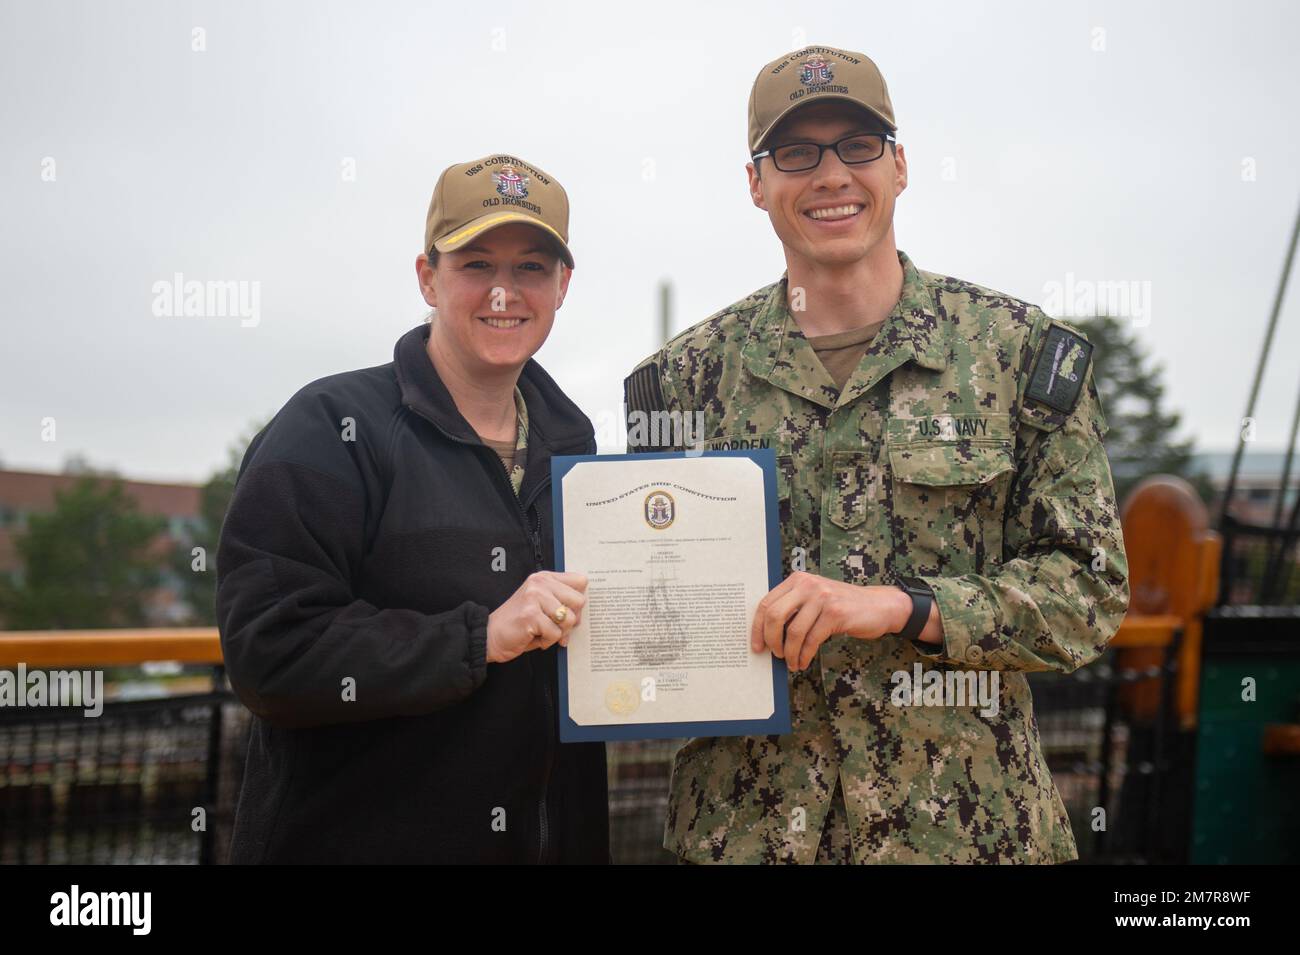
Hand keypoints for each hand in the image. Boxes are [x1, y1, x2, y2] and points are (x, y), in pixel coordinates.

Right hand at [487, 571, 587, 663]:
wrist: (490, 636)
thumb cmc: (518, 623)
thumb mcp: (540, 604)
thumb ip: (560, 601)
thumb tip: (582, 613)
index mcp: (544, 578)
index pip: (580, 581)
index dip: (577, 601)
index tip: (567, 610)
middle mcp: (540, 583)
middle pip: (579, 600)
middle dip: (570, 619)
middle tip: (555, 626)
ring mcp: (535, 597)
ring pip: (569, 619)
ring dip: (558, 632)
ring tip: (543, 631)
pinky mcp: (530, 615)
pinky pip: (556, 633)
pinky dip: (548, 641)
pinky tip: (535, 637)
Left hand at [750, 572, 912, 671]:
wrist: (879, 606)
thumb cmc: (842, 606)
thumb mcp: (814, 599)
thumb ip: (793, 608)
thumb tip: (767, 636)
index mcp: (797, 580)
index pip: (766, 603)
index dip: (757, 628)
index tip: (757, 646)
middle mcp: (808, 584)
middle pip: (775, 616)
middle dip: (771, 640)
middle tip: (776, 655)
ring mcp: (822, 597)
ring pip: (794, 632)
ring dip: (790, 653)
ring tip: (792, 662)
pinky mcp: (835, 613)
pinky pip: (812, 640)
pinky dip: (805, 655)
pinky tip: (803, 662)